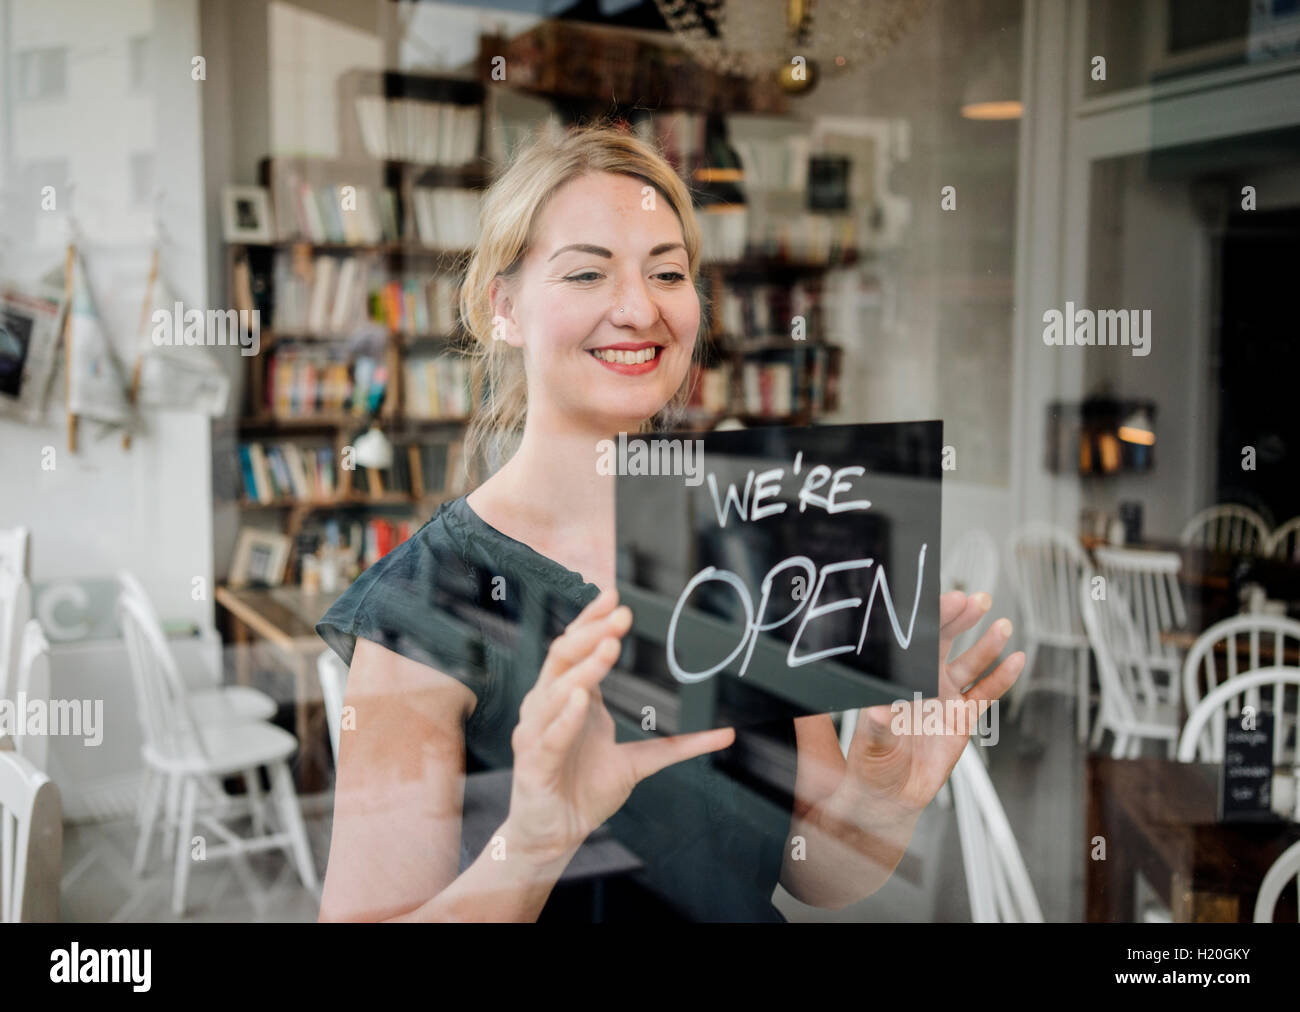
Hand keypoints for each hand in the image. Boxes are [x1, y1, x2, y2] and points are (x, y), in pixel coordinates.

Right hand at [502, 587, 734, 865]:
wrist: (555, 835)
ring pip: (557, 691)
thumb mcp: (640, 761)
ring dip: (585, 669)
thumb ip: (678, 744)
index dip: (591, 620)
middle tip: (622, 616)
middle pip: (564, 657)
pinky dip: (566, 717)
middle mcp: (549, 707)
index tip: (615, 596)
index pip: (575, 647)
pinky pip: (549, 736)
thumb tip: (726, 733)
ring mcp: (536, 733)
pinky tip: (581, 699)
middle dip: (593, 634)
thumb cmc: (586, 789)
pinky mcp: (533, 765)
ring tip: (610, 648)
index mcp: (570, 697)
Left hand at [837, 591, 1024, 817]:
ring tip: (1002, 624)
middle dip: (957, 619)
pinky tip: (1016, 660)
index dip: (928, 621)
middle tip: (976, 599)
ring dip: (986, 644)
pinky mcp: (962, 717)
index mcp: (894, 680)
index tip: (944, 603)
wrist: (889, 796)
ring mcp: (943, 697)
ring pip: (968, 662)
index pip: (911, 641)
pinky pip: (985, 692)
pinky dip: (1002, 677)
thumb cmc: (871, 765)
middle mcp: (919, 682)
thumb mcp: (871, 747)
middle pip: (940, 641)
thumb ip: (878, 729)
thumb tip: (880, 712)